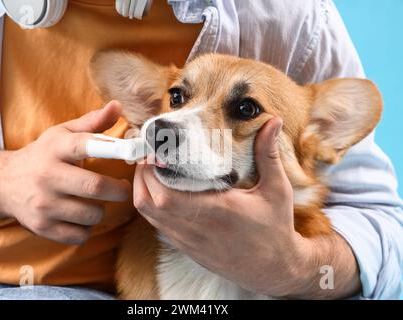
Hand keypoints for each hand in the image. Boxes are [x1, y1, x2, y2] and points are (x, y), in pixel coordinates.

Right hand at [0, 101, 130, 243]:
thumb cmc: (42, 156)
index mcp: (55, 149)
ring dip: (102, 210)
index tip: (131, 155)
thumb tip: (118, 106)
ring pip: (92, 214)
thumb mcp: (62, 134)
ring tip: (97, 202)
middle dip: (119, 190)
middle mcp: (47, 176)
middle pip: (95, 187)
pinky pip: (81, 234)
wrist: (3, 183)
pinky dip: (87, 228)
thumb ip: (92, 123)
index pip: (85, 145)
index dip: (113, 149)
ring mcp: (43, 204)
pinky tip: (81, 217)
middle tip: (123, 188)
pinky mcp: (42, 227)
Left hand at [133, 117, 359, 297]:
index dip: (151, 171)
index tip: (154, 149)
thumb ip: (268, 155)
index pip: (164, 195)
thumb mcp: (276, 190)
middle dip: (142, 174)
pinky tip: (164, 190)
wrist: (273, 270)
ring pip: (148, 215)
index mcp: (214, 211)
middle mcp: (194, 228)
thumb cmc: (275, 229)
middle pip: (147, 202)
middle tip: (150, 153)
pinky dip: (152, 205)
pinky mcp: (185, 248)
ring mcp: (187, 240)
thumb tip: (272, 121)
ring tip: (153, 168)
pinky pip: (157, 224)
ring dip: (144, 189)